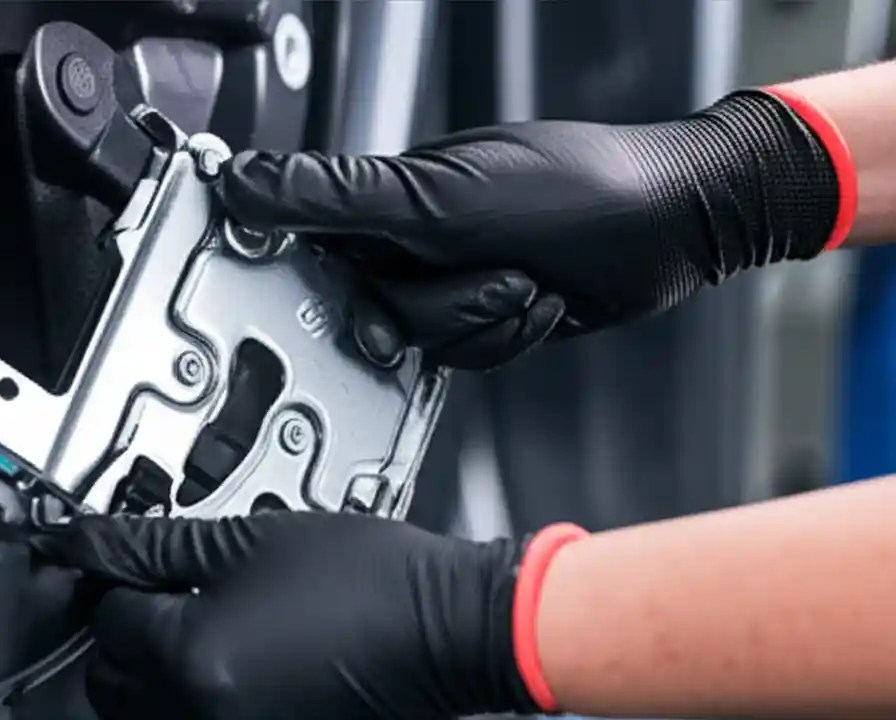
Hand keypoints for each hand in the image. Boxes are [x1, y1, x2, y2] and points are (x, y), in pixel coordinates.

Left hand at [31, 512, 536, 719]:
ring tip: (198, 626)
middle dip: (126, 631)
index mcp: (197, 659)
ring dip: (152, 672)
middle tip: (161, 590)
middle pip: (112, 679)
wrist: (450, 628)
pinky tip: (229, 659)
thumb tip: (98, 542)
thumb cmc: (375, 583)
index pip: (109, 618)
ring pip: (145, 713)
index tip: (125, 559)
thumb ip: (159, 544)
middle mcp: (204, 717)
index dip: (115, 578)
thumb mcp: (254, 539)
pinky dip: (194, 699)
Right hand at [220, 90, 839, 369]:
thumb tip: (246, 180)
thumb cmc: (570, 188)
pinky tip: (540, 301)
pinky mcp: (481, 317)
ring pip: (420, 341)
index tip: (335, 301)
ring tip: (527, 280)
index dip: (316, 284)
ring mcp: (447, 280)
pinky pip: (463, 356)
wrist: (667, 228)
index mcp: (386, 197)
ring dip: (483, 320)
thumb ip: (335, 198)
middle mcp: (409, 239)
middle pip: (370, 310)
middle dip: (438, 306)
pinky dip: (507, 336)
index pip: (310, 244)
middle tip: (489, 272)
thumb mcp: (440, 197)